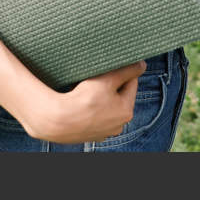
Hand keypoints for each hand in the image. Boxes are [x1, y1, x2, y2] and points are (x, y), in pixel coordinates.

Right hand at [22, 59, 145, 143]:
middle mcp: (118, 126)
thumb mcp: (108, 79)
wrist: (57, 121)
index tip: (112, 65)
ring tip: (88, 89)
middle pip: (119, 96)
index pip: (131, 83)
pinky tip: (81, 102)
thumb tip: (142, 64)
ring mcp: (103, 132)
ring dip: (100, 97)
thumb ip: (127, 70)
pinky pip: (94, 116)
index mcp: (126, 111)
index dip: (122, 71)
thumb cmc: (84, 99)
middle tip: (98, 77)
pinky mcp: (89, 135)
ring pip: (106, 107)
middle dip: (111, 85)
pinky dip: (90, 108)